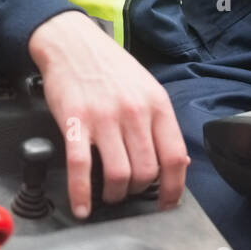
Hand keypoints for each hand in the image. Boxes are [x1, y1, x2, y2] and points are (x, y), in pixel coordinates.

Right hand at [28, 11, 188, 218]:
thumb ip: (161, 123)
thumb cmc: (110, 67)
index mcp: (156, 104)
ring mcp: (103, 118)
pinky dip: (81, 194)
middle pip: (146, 171)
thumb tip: (178, 161)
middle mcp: (134, 112)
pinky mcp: (74, 122)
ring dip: (114, 194)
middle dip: (138, 191)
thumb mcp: (147, 88)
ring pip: (118, 174)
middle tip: (129, 191)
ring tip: (109, 194)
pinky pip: (81, 167)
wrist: (72, 42)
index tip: (166, 203)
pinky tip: (81, 207)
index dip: (173, 188)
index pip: (175, 157)